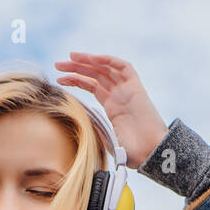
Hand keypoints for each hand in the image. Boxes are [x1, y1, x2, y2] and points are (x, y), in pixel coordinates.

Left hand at [54, 52, 168, 169]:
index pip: (91, 86)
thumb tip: (76, 125)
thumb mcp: (105, 141)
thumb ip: (93, 131)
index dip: (75, 80)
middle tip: (58, 64)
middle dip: (76, 67)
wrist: (151, 152)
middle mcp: (119, 95)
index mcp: (112, 107)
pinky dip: (108, 60)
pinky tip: (92, 58)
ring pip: (105, 69)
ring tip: (70, 57)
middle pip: (95, 74)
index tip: (59, 79)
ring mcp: (127, 90)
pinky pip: (123, 67)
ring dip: (88, 61)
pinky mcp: (137, 87)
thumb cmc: (132, 153)